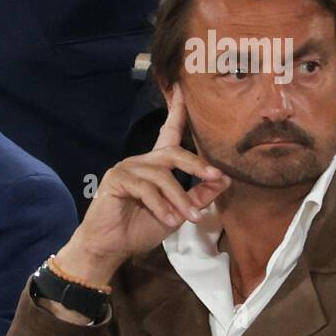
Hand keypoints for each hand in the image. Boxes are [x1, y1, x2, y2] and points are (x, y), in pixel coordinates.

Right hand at [55, 84, 230, 285]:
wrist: (110, 247)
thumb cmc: (140, 229)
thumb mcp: (178, 212)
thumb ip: (198, 195)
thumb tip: (224, 179)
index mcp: (155, 166)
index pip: (168, 133)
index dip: (177, 111)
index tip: (184, 88)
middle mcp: (140, 162)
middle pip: (173, 152)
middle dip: (197, 165)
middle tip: (215, 178)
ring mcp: (126, 169)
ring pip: (162, 177)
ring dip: (180, 199)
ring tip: (191, 219)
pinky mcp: (116, 180)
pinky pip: (145, 189)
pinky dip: (160, 205)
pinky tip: (169, 220)